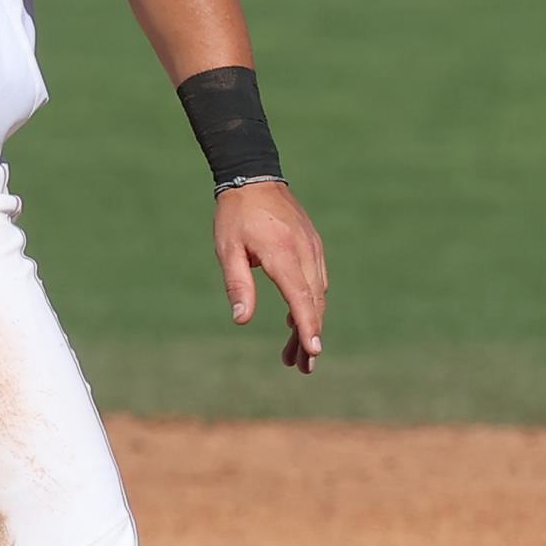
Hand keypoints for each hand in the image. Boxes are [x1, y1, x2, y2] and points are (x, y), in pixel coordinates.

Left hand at [213, 181, 327, 371]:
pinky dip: (310, 303)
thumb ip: (238, 285)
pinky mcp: (313, 246)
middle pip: (313, 303)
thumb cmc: (235, 216)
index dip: (307, 327)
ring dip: (310, 324)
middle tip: (302, 368)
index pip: (300, 298)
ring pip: (318, 295)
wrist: (254, 177)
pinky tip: (295, 320)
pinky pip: (317, 281)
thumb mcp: (228, 250)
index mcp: (282, 254)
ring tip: (296, 353)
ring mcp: (312, 249)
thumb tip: (241, 319)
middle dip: (309, 337)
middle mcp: (304, 252)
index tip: (314, 352)